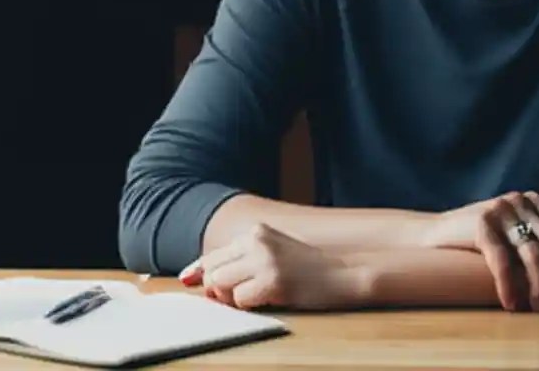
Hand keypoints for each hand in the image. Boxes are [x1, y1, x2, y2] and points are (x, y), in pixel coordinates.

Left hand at [178, 223, 361, 309]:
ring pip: (220, 285)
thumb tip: (202, 280)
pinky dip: (248, 306)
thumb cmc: (315, 267)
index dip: (202, 271)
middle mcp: (256, 242)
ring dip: (231, 299)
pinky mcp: (273, 281)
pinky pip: (240, 300)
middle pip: (213, 271)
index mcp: (257, 233)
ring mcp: (264, 261)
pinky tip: (268, 301)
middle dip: (217, 289)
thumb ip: (245, 261)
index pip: (215, 254)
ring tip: (255, 299)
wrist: (350, 269)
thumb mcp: (278, 254)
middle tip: (236, 299)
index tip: (189, 279)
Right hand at [424, 191, 538, 311]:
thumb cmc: (478, 242)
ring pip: (533, 254)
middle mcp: (520, 201)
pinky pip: (503, 260)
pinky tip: (512, 304)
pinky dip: (510, 286)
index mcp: (534, 201)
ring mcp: (500, 210)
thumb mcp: (514, 232)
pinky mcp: (480, 223)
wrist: (431, 236)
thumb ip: (538, 237)